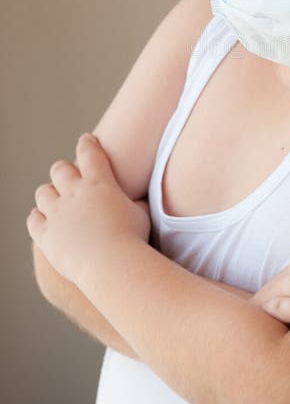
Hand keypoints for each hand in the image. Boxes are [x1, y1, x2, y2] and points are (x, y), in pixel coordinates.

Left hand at [26, 133, 149, 286]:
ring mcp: (57, 213)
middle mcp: (74, 193)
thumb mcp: (142, 214)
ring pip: (43, 192)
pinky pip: (34, 219)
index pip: (90, 152)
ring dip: (49, 194)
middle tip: (69, 176)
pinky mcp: (46, 235)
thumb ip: (136, 203)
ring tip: (55, 199)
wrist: (112, 264)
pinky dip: (38, 217)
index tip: (86, 139)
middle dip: (64, 170)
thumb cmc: (133, 239)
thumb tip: (140, 202)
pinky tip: (43, 219)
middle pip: (61, 169)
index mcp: (100, 183)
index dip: (87, 143)